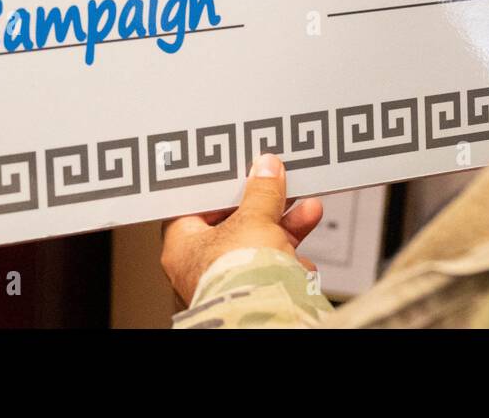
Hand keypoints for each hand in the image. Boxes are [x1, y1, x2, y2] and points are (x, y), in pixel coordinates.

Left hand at [161, 153, 323, 304]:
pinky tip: (301, 255)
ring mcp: (229, 282)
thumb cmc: (237, 278)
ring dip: (286, 227)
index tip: (240, 171)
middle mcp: (201, 268)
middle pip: (234, 223)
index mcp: (182, 247)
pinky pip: (275, 267)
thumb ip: (261, 191)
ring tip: (306, 210)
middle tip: (279, 185)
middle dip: (265, 204)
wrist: (264, 319)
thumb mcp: (253, 219)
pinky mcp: (256, 294)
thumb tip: (265, 170)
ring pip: (259, 245)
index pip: (196, 206)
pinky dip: (292, 258)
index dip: (220, 187)